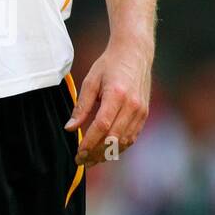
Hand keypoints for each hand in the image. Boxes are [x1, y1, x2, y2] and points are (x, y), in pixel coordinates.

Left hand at [64, 36, 152, 165]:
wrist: (135, 53)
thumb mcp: (90, 81)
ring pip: (124, 142)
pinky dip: (118, 148)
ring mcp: (141, 111)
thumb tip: (70, 129)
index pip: (102, 126)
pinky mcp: (144, 114)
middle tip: (81, 161)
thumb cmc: (109, 65)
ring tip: (91, 160)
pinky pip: (132, 137)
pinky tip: (106, 151)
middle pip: (113, 138)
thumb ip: (81, 107)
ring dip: (107, 154)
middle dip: (96, 153)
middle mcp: (132, 105)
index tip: (78, 153)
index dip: (89, 143)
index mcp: (117, 94)